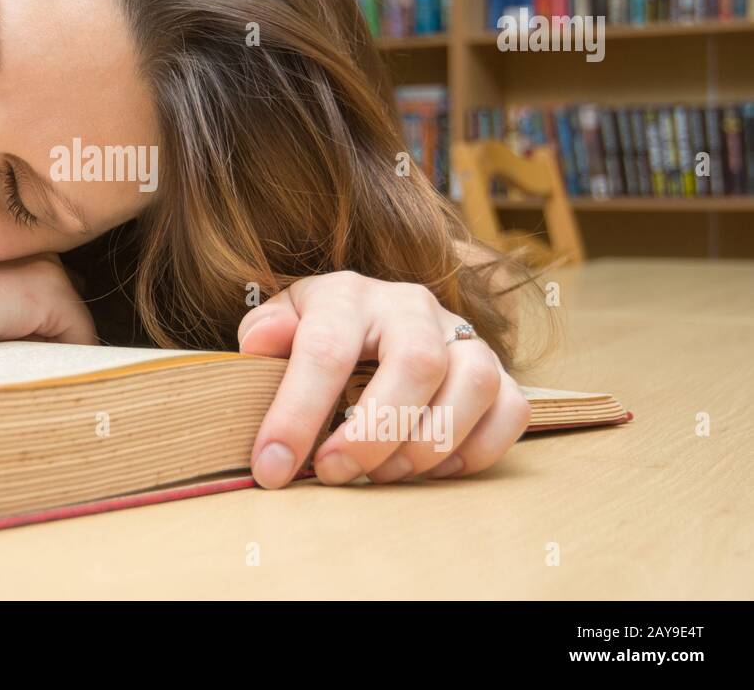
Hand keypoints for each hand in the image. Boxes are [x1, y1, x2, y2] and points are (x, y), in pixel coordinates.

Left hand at [238, 271, 530, 487]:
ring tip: (381, 475)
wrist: (369, 324)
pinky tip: (430, 470)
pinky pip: (511, 410)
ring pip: (476, 383)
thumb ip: (264, 333)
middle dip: (373, 432)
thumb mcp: (279, 324)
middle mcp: (412, 307)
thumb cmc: (317, 335)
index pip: (326, 349)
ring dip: (426, 445)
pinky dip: (475, 451)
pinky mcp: (500, 372)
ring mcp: (463, 337)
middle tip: (334, 473)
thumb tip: (259, 343)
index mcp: (348, 295)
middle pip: (417, 362)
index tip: (272, 467)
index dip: (296, 414)